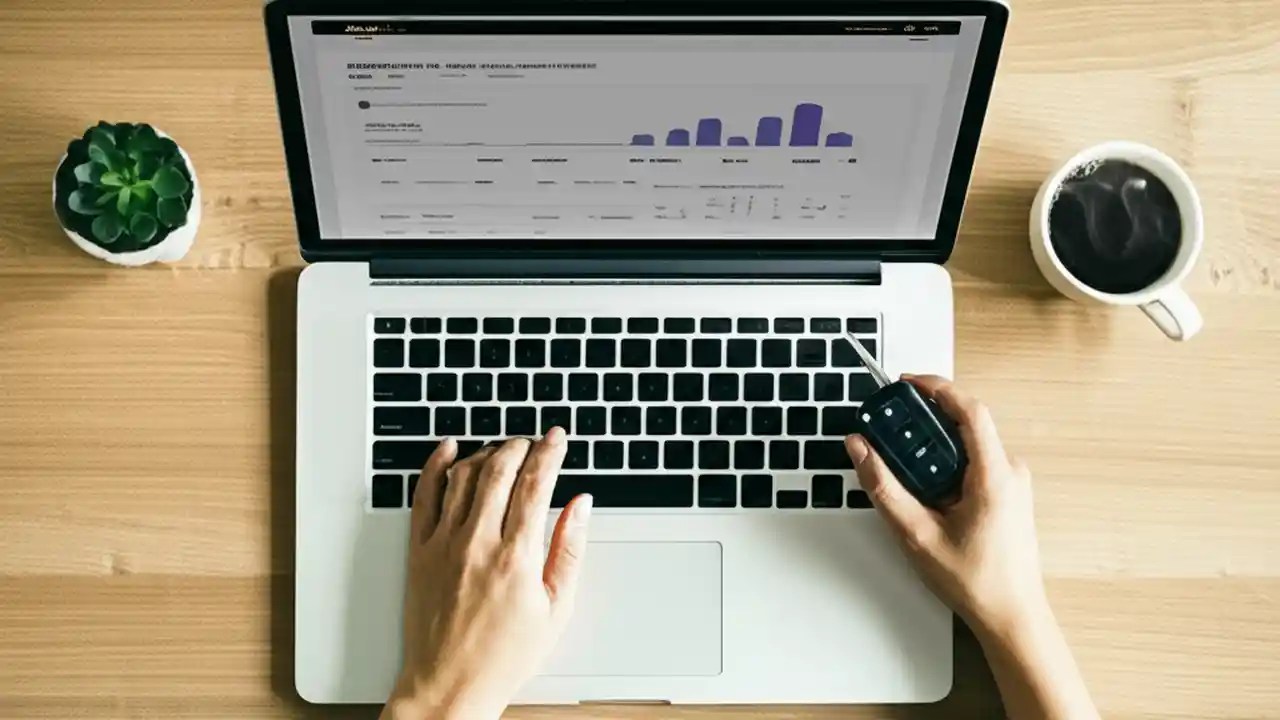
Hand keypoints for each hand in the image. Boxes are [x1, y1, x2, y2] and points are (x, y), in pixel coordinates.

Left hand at [382, 429, 592, 719]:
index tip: (557, 438)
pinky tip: (448, 451)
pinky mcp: (418, 552)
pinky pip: (424, 495)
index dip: (549, 452)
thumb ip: (570, 549)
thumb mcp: (556, 608)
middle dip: (520, 445)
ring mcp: (443, 545)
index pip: (535, 484)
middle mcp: (477, 544)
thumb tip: (581, 506)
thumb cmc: (504, 657)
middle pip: (499, 470)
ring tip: (503, 449)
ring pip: (463, 476)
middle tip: (533, 441)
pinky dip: (435, 466)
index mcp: (516, 558)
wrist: (449, 686)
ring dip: (486, 453)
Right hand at [845, 375, 1045, 636]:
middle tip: (891, 430)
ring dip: (933, 449)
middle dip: (924, 422)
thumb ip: (884, 487)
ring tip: (906, 474)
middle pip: (964, 424)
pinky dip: (945, 465)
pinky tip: (926, 493)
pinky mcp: (1007, 493)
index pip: (969, 410)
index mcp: (994, 477)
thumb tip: (861, 450)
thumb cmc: (976, 582)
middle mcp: (1010, 472)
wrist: (1012, 616)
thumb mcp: (917, 535)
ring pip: (966, 444)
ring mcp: (1011, 482)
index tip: (907, 383)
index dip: (937, 388)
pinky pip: (973, 462)